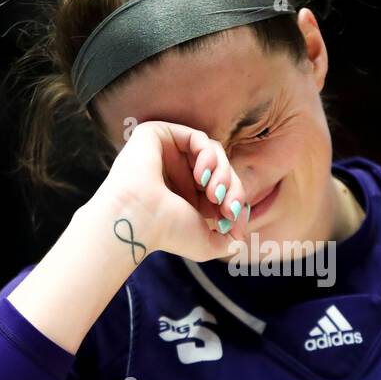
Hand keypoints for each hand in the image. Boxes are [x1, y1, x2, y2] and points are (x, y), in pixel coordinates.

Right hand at [95, 120, 249, 261]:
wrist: (138, 220)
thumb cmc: (167, 234)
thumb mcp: (207, 244)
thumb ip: (230, 241)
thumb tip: (241, 231)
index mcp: (185, 194)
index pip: (223, 185)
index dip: (234, 198)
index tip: (232, 217)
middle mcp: (176, 172)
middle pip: (221, 167)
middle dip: (231, 187)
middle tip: (227, 206)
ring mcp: (167, 153)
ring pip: (212, 151)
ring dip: (222, 172)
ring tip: (214, 193)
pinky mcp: (159, 135)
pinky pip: (198, 137)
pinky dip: (208, 155)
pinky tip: (201, 176)